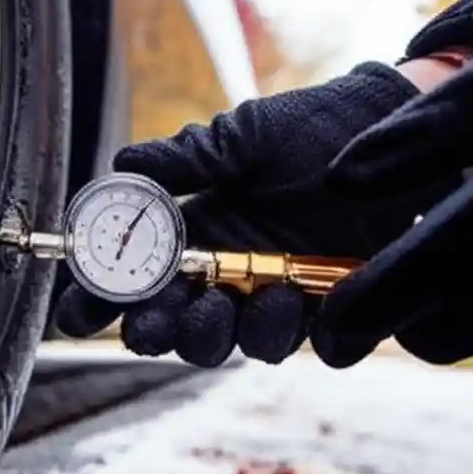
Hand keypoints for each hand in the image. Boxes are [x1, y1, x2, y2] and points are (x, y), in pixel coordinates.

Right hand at [54, 61, 428, 365]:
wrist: (394, 126)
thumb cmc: (314, 127)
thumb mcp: (243, 135)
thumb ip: (186, 158)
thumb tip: (122, 166)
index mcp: (203, 233)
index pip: (139, 280)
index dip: (103, 301)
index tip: (78, 314)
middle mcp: (236, 273)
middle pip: (179, 329)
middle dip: (160, 333)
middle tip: (156, 323)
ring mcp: (285, 294)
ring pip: (239, 346)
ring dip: (232, 333)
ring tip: (254, 294)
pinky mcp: (340, 306)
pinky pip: (321, 346)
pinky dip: (309, 331)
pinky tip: (305, 298)